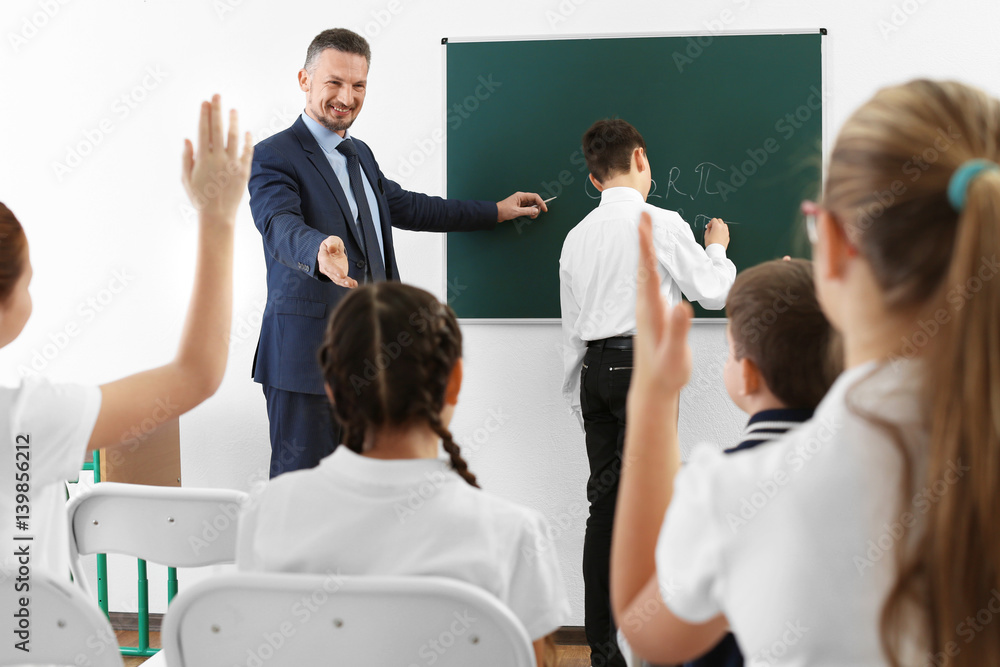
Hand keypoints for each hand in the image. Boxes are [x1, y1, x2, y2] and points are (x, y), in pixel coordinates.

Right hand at [181, 94, 252, 222]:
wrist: (217, 215)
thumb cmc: (199, 197)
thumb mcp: (186, 178)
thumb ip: (186, 157)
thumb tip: (187, 138)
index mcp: (202, 158)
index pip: (203, 130)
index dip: (204, 114)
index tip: (204, 102)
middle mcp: (217, 158)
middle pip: (217, 129)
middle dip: (217, 110)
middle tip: (217, 95)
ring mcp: (232, 164)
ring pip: (234, 137)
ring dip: (233, 121)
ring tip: (233, 110)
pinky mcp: (243, 171)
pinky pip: (247, 152)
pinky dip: (248, 141)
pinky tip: (247, 132)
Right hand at [317, 235, 357, 287]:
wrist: (332, 249)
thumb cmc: (332, 243)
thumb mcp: (332, 240)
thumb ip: (332, 243)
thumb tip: (332, 249)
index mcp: (323, 257)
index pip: (327, 264)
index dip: (334, 270)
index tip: (341, 275)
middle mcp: (325, 267)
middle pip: (332, 274)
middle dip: (340, 279)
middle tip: (348, 283)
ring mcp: (331, 272)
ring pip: (337, 279)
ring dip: (344, 283)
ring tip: (352, 284)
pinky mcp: (337, 275)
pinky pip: (341, 280)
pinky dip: (348, 283)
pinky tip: (354, 285)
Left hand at [496, 191, 547, 221]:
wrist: (495, 213)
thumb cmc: (504, 210)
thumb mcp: (517, 211)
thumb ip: (527, 211)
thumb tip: (536, 210)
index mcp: (521, 196)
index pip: (535, 197)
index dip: (541, 202)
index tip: (545, 209)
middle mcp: (522, 197)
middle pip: (534, 201)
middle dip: (537, 208)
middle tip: (535, 215)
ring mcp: (521, 202)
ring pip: (532, 205)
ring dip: (534, 211)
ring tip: (532, 217)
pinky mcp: (519, 206)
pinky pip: (528, 208)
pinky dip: (530, 212)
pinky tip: (529, 216)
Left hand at [631, 212, 692, 399]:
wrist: (653, 389)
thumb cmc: (665, 373)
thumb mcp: (674, 354)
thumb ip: (677, 331)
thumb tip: (681, 307)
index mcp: (650, 309)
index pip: (648, 270)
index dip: (646, 245)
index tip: (643, 222)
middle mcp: (645, 305)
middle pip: (644, 265)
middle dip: (644, 238)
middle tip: (643, 212)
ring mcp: (647, 309)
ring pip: (645, 272)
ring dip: (645, 249)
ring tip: (645, 227)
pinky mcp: (652, 313)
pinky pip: (650, 281)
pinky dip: (651, 264)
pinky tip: (651, 260)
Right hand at [704, 217, 729, 248]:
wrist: (716, 250)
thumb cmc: (711, 244)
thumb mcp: (706, 235)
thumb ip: (707, 230)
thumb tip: (709, 229)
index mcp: (717, 226)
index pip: (713, 220)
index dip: (710, 223)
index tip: (708, 226)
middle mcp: (723, 227)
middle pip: (719, 220)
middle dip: (715, 223)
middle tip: (712, 227)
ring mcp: (726, 231)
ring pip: (724, 225)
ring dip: (720, 226)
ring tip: (716, 231)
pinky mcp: (728, 236)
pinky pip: (725, 230)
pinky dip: (722, 231)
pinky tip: (719, 235)